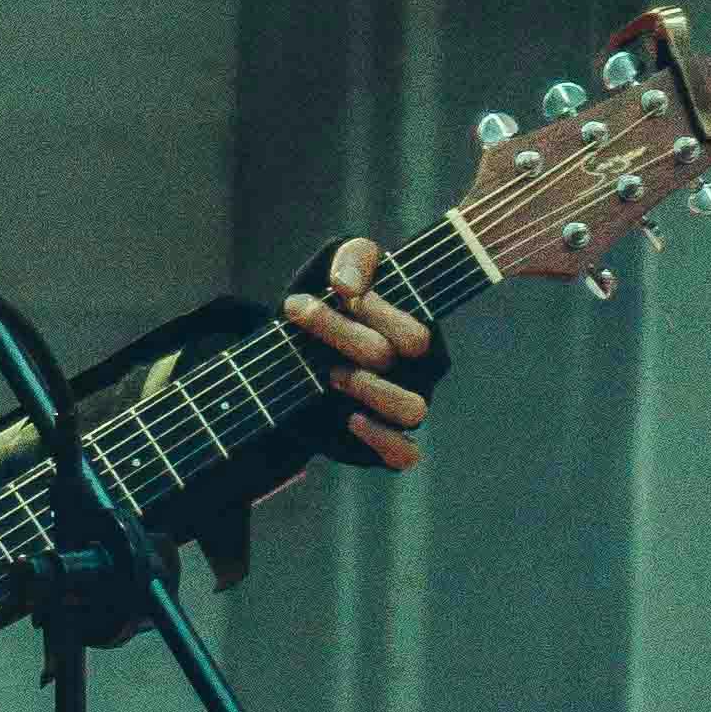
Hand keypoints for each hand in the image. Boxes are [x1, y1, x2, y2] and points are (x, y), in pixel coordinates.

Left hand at [285, 235, 436, 471]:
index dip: (372, 309)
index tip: (331, 292)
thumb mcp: (335, 266)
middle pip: (403, 357)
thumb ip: (353, 257)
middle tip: (307, 322)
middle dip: (347, 336)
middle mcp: (419, 370)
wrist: (291, 356)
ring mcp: (402, 406)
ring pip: (413, 408)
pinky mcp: (381, 443)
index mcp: (419, 327)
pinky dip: (381, 439)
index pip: (414, 327)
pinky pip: (405, 454)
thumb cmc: (325, 305)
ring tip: (329, 373)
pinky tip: (348, 417)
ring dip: (368, 388)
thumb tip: (346, 286)